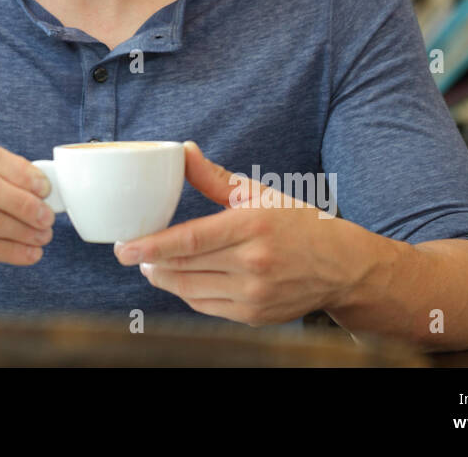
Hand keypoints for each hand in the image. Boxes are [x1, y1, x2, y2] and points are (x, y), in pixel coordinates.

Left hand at [113, 141, 361, 325]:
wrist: (343, 268)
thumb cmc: (300, 224)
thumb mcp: (260, 194)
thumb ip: (215, 177)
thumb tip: (183, 152)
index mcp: (253, 226)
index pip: (190, 239)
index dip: (151, 245)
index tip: (124, 247)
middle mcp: (254, 263)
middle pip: (184, 267)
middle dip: (149, 261)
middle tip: (129, 251)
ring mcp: (255, 294)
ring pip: (190, 290)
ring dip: (163, 278)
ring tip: (150, 265)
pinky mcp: (255, 315)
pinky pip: (206, 307)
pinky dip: (186, 293)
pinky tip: (179, 279)